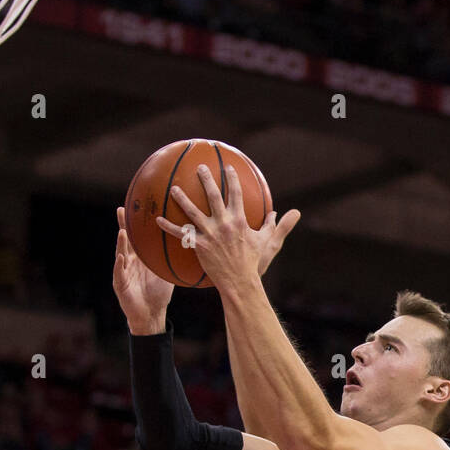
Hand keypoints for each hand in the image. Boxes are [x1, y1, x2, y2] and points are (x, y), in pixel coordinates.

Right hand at [113, 206, 172, 333]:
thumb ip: (174, 259)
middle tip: (122, 209)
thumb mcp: (167, 271)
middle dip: (123, 224)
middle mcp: (130, 261)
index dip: (137, 222)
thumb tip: (193, 245)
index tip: (138, 204)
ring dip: (121, 242)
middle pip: (126, 239)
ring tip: (123, 231)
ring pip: (120, 253)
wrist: (150, 314)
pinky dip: (120, 265)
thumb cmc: (158, 293)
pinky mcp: (120, 284)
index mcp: (140, 257)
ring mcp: (123, 271)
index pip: (138, 236)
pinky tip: (121, 257)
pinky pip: (119, 272)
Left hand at [157, 164, 299, 291]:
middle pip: (213, 196)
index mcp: (239, 220)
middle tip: (200, 168)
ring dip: (182, 199)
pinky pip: (181, 235)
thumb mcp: (269, 243)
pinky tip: (157, 220)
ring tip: (173, 188)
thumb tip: (292, 213)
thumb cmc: (254, 264)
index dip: (232, 178)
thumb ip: (278, 226)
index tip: (228, 167)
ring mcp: (210, 234)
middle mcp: (224, 223)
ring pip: (193, 212)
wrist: (240, 283)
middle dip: (206, 180)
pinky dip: (168, 227)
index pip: (236, 193)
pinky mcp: (199, 246)